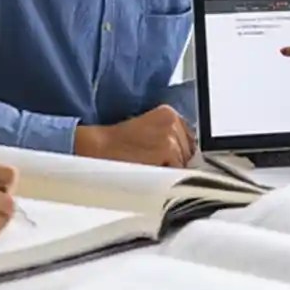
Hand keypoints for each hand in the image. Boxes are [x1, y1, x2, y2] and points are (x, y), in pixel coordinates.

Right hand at [74, 105, 194, 167]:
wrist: (98, 147)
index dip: (180, 153)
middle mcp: (173, 120)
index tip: (168, 160)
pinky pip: (177, 171)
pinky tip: (149, 170)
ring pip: (184, 163)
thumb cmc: (118, 144)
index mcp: (168, 113)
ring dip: (171, 170)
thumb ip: (169, 139)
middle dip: (177, 162)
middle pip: (190, 151)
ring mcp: (171, 134)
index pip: (190, 139)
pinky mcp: (168, 149)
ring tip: (149, 166)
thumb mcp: (147, 131)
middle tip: (154, 164)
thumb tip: (188, 158)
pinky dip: (166, 176)